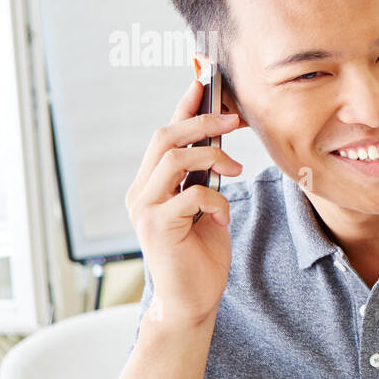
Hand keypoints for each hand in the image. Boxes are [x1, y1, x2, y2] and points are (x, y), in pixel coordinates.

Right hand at [125, 77, 243, 326]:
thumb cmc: (200, 255)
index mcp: (151, 183)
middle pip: (165, 137)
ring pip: (174, 158)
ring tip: (237, 170)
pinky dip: (216, 199)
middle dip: (202, 121)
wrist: (191, 300)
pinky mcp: (157, 227)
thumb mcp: (206, 207)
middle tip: (236, 119)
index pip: (166, 133)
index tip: (205, 78)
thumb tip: (222, 144)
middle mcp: (141, 191)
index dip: (185, 104)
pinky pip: (191, 194)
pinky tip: (222, 216)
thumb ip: (204, 177)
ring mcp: (145, 208)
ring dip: (213, 156)